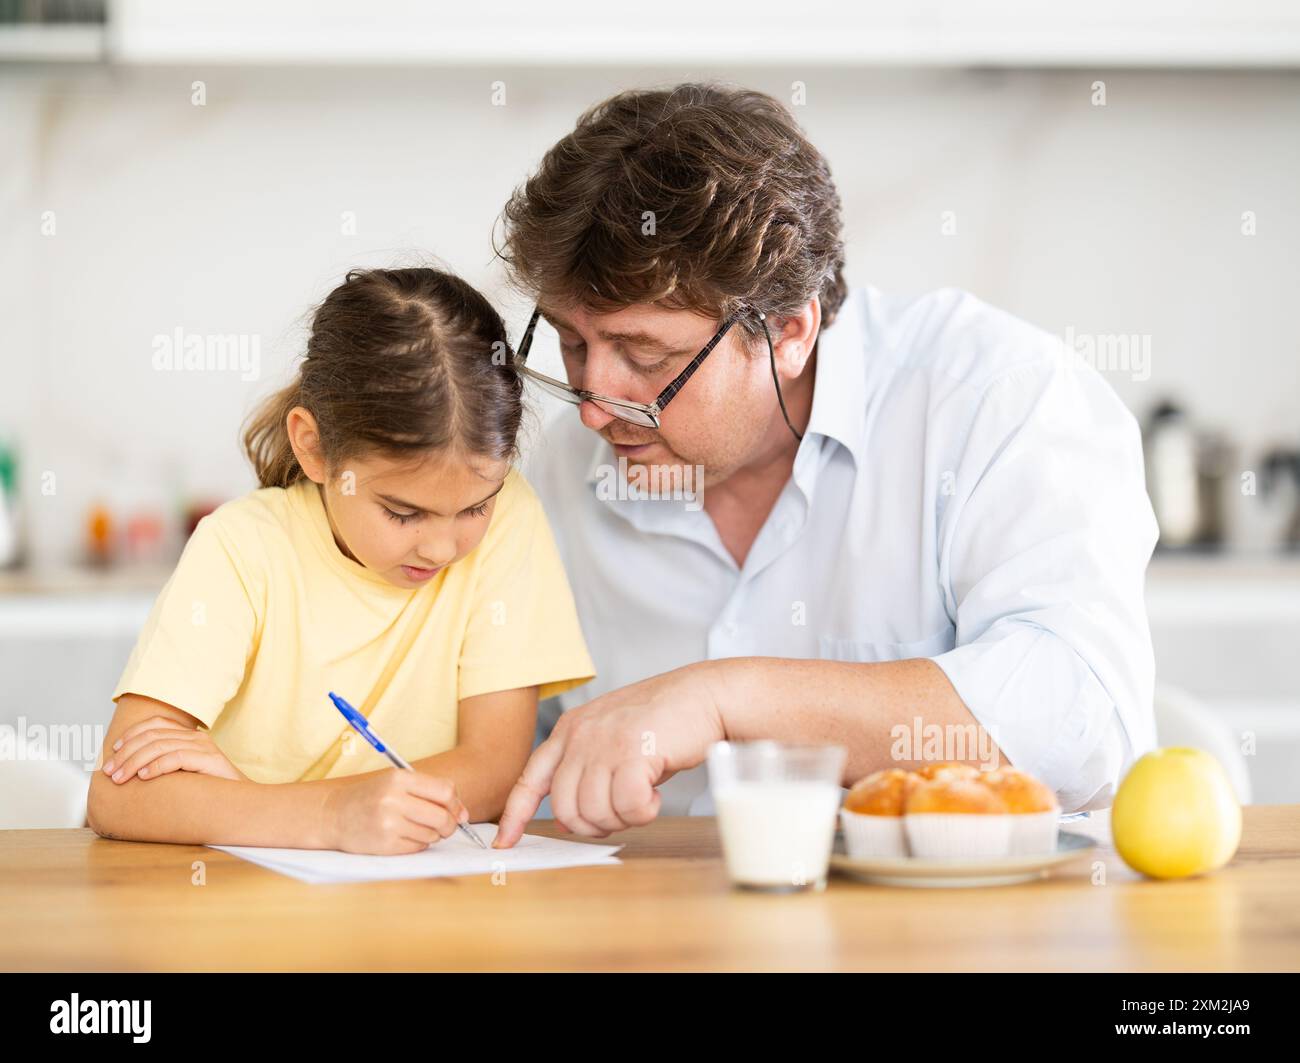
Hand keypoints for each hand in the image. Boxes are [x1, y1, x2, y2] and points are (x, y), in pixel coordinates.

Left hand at [102, 715, 246, 783]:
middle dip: (126, 753)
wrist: (241, 802)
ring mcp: (203, 746)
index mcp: (189, 736)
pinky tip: (144, 778)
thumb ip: (163, 765)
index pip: (156, 724)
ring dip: (134, 762)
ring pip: (159, 746)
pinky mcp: (209, 759)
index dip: (131, 734)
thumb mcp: (182, 774)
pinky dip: (156, 766)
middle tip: (109, 771)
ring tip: (120, 778)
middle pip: (152, 736)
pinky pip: (177, 757)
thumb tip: (128, 770)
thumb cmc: (208, 792)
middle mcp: (196, 736)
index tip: (113, 751)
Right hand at [324, 769, 469, 854]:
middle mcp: (393, 800)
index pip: (445, 791)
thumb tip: (463, 813)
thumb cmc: (370, 796)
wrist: (332, 815)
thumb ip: (429, 791)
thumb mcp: (395, 782)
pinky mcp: (385, 845)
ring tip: (415, 827)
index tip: (458, 811)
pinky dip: (418, 844)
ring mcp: (388, 824)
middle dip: (450, 824)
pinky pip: (418, 847)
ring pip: (432, 834)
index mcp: (399, 779)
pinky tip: (404, 836)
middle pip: (442, 816)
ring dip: (432, 835)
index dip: (457, 804)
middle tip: (446, 826)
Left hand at [493, 663, 725, 847]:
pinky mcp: (633, 751)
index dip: (514, 814)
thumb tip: (567, 819)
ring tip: (643, 797)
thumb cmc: (664, 720)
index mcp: (569, 730)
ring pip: (595, 813)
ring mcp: (605, 742)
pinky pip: (626, 806)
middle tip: (623, 811)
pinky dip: (643, 812)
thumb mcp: (611, 739)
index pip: (530, 779)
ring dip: (623, 819)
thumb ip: (585, 771)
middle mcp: (580, 735)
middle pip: (565, 809)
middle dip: (594, 824)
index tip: (505, 842)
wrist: (704, 695)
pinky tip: (655, 794)